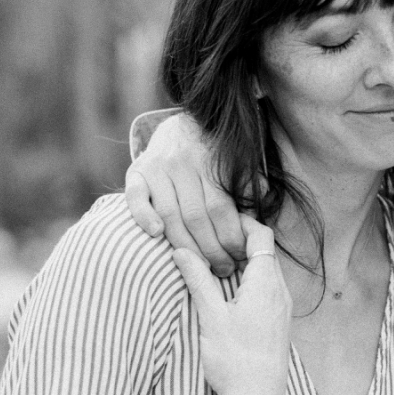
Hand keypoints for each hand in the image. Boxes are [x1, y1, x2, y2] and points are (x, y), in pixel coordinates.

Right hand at [125, 112, 246, 275]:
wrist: (182, 124)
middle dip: (212, 249)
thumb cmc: (215, 152)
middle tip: (224, 270)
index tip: (241, 257)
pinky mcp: (135, 171)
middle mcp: (183, 162)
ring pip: (170, 214)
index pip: (221, 208)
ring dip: (185, 246)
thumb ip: (248, 184)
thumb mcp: (236, 159)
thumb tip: (258, 215)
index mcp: (211, 159)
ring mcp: (157, 166)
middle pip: (196, 216)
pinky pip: (135, 196)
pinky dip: (143, 215)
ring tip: (202, 267)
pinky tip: (155, 234)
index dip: (231, 236)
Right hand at [171, 217, 291, 394]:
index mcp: (267, 283)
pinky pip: (268, 292)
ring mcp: (282, 310)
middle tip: (209, 238)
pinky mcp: (278, 326)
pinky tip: (228, 294)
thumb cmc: (234, 359)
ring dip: (243, 264)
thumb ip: (197, 280)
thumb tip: (182, 250)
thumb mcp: (210, 315)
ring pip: (266, 273)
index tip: (217, 219)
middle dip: (238, 241)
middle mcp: (281, 292)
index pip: (261, 235)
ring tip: (214, 264)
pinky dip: (249, 283)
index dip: (241, 222)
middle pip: (264, 252)